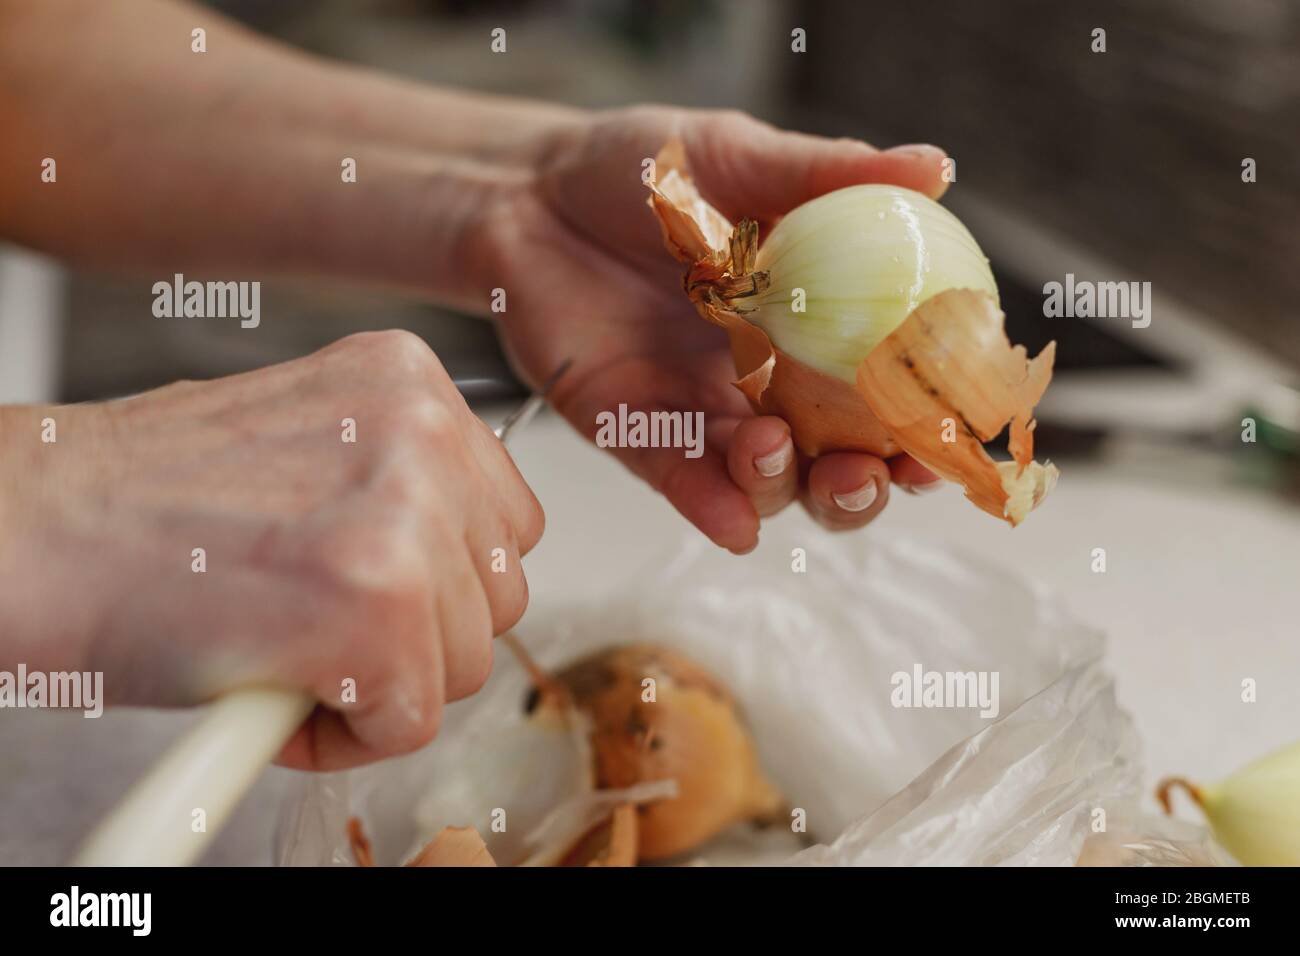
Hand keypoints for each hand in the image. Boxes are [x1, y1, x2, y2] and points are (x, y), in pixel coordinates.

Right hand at [0, 331, 542, 769]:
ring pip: (465, 661)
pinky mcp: (376, 603)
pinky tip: (267, 687)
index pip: (506, 519)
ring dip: (379, 685)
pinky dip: (343, 737)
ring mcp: (406, 511)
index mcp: (409, 382)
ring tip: (283, 652)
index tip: (367, 594)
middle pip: (500, 592)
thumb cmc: (140, 506)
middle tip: (318, 633)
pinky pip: (411, 719)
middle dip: (418, 638)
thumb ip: (403, 489)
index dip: (440, 582)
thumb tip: (466, 565)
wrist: (22, 532)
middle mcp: (422, 429)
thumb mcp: (308, 448)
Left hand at [479, 106, 945, 552]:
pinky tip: (735, 520)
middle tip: (875, 473)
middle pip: (838, 461)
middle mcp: (770, 381)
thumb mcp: (738, 157)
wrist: (530, 189)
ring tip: (771, 448)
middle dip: (867, 486)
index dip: (928, 422)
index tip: (956, 433)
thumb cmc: (642, 169)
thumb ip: (828, 174)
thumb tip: (936, 169)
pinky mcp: (638, 433)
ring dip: (787, 487)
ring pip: (767, 483)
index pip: (889, 391)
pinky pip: (683, 481)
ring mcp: (705, 413)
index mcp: (814, 324)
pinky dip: (712, 506)